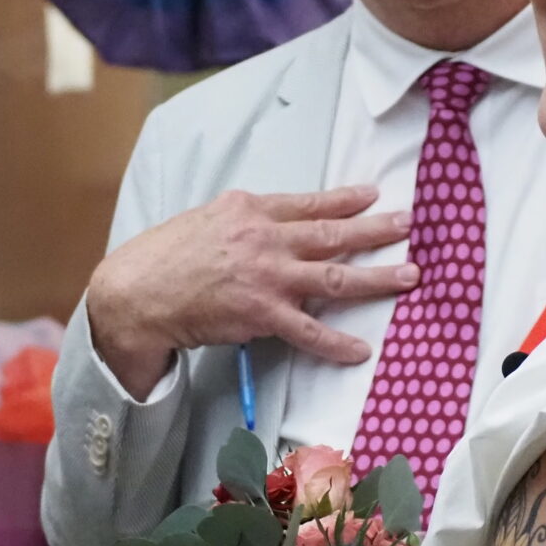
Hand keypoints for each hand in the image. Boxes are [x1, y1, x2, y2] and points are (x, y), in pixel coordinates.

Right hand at [86, 185, 418, 398]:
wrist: (136, 291)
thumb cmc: (165, 256)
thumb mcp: (207, 219)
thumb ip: (244, 219)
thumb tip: (274, 224)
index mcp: (250, 210)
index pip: (309, 203)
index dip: (346, 199)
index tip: (373, 196)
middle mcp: (265, 239)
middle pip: (333, 233)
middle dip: (377, 229)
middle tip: (410, 224)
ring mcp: (267, 277)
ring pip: (334, 277)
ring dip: (376, 278)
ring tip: (409, 276)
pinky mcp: (261, 314)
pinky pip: (309, 332)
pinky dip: (337, 344)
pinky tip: (361, 350)